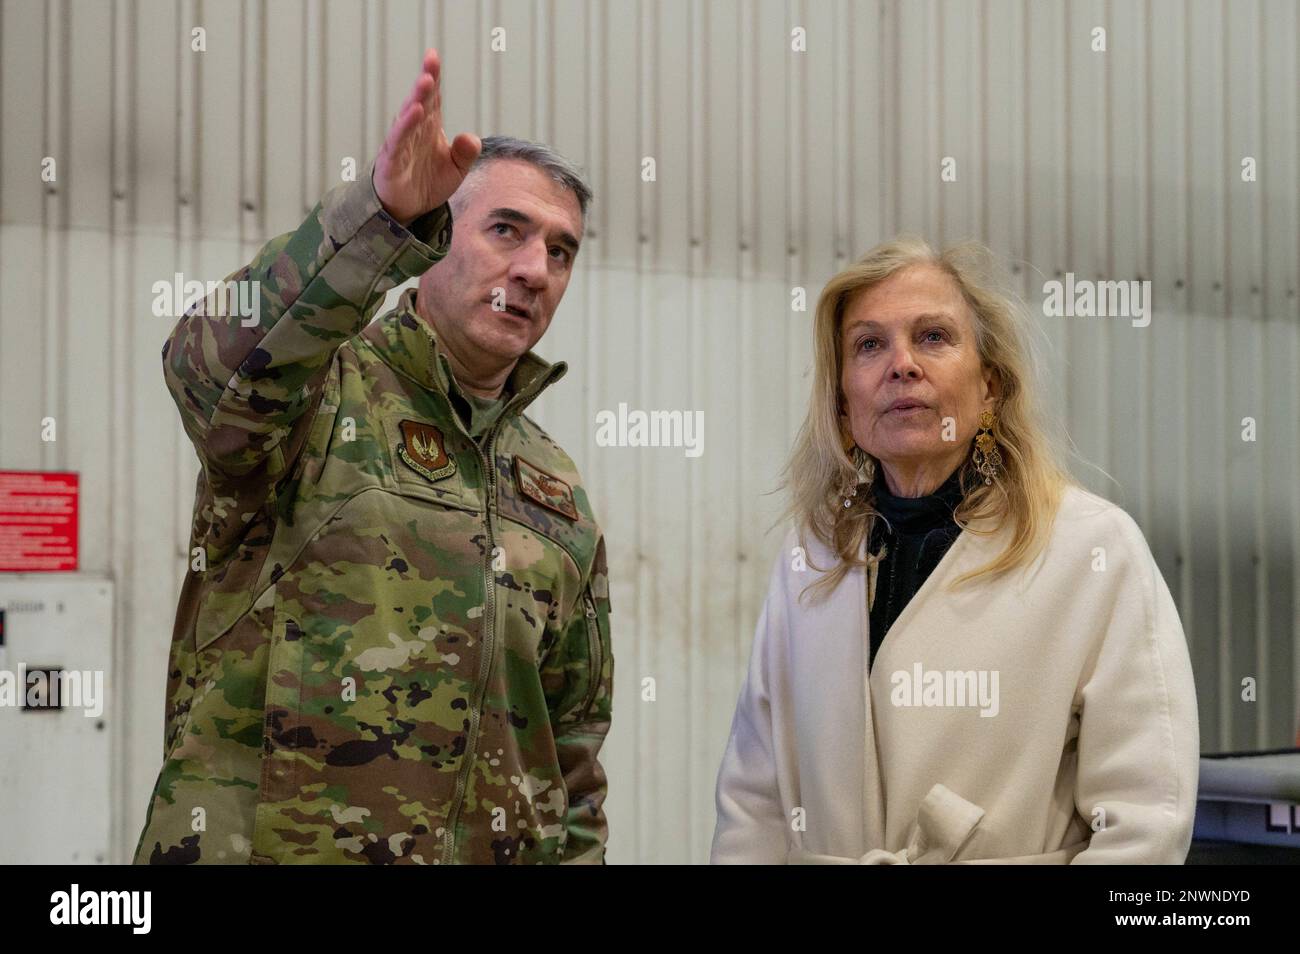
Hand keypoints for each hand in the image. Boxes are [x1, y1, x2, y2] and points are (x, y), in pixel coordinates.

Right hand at [374, 48, 480, 225]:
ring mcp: (401, 144)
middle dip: (426, 82)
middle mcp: (414, 131)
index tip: (433, 57)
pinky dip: (405, 126)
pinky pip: (398, 141)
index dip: (433, 77)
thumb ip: (465, 153)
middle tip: (431, 64)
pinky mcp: (392, 161)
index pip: (432, 98)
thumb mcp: (455, 169)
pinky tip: (414, 113)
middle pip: (420, 101)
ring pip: (408, 117)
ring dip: (416, 99)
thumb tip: (471, 137)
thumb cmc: (427, 181)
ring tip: (426, 83)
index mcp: (429, 127)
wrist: (407, 208)